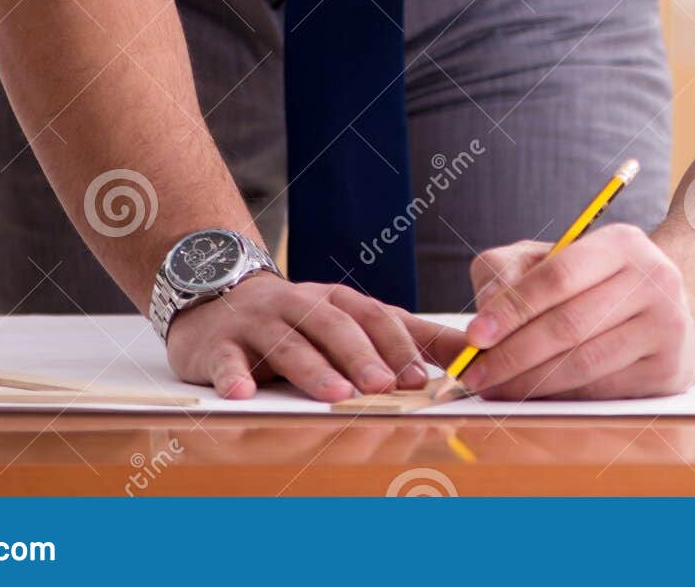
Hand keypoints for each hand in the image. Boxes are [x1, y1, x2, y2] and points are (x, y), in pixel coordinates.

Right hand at [165, 272, 465, 401]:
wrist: (222, 300)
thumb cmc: (303, 323)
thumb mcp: (355, 323)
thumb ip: (413, 338)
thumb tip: (475, 355)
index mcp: (340, 301)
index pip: (375, 318)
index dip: (398, 346)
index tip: (420, 379)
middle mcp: (303, 304)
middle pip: (336, 327)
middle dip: (362, 356)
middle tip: (384, 386)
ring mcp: (260, 322)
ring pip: (289, 342)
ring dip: (313, 368)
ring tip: (335, 394)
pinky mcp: (220, 343)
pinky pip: (226, 358)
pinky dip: (233, 373)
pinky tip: (242, 392)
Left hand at [459, 224, 694, 399]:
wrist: (663, 307)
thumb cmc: (593, 282)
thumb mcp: (551, 257)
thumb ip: (508, 272)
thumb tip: (483, 316)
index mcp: (622, 243)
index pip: (558, 276)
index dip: (512, 308)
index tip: (475, 335)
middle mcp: (654, 279)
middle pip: (569, 325)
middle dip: (512, 354)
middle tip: (475, 373)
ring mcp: (667, 326)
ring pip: (584, 364)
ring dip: (529, 383)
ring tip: (494, 388)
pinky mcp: (668, 369)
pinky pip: (602, 391)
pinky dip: (559, 397)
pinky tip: (531, 397)